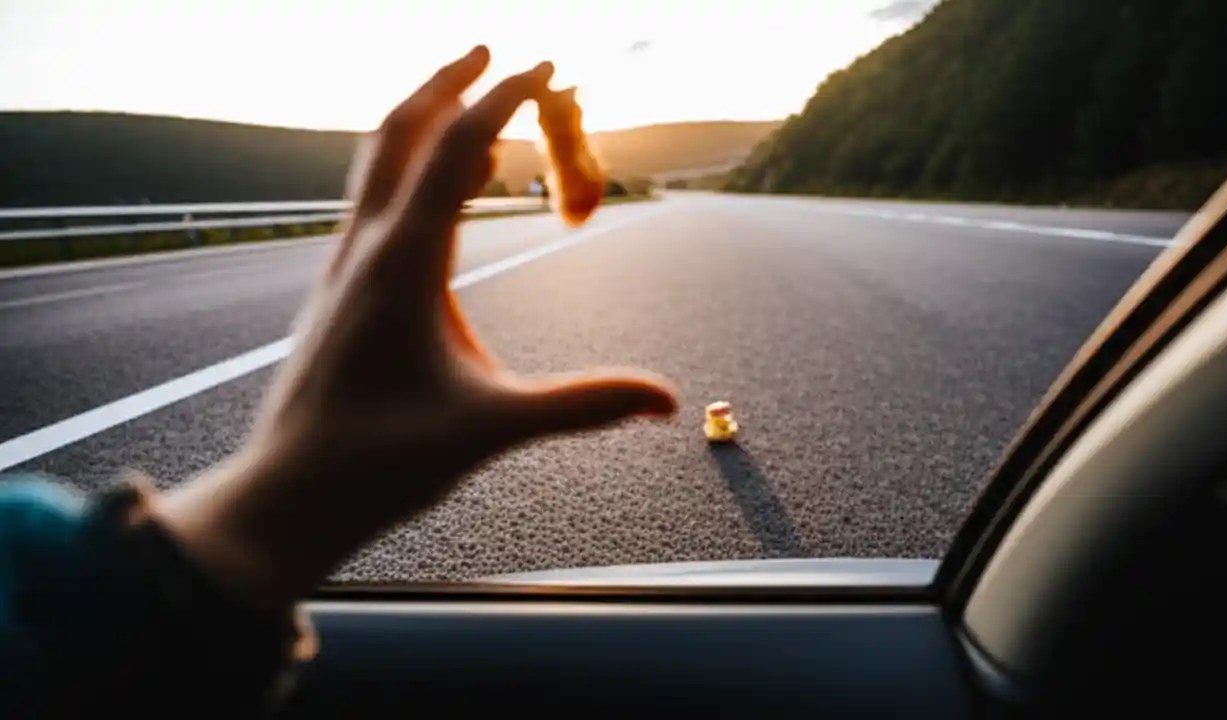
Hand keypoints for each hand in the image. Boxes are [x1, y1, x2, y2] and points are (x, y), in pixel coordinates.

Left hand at [155, 46, 676, 607]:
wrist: (287, 495)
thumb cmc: (381, 463)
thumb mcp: (493, 429)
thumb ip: (582, 405)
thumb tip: (666, 400)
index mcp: (404, 263)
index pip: (456, 149)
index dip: (504, 98)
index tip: (544, 66)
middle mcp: (366, 248)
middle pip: (401, 130)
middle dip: (448, 81)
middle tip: (494, 50)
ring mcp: (342, 265)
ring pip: (377, 162)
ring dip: (421, 119)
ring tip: (469, 110)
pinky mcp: (335, 288)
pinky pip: (371, 200)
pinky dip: (407, 169)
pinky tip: (432, 195)